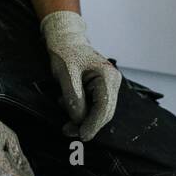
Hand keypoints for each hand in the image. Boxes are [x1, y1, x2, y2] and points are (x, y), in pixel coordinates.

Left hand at [40, 11, 121, 140]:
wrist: (65, 40)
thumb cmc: (65, 52)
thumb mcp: (66, 75)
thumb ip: (74, 98)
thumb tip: (79, 120)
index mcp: (108, 76)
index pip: (104, 107)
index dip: (93, 124)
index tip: (81, 135)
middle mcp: (112, 81)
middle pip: (104, 112)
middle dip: (86, 124)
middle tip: (68, 131)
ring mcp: (108, 85)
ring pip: (99, 111)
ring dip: (82, 117)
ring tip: (63, 110)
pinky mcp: (101, 89)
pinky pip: (93, 106)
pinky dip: (81, 110)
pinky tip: (66, 103)